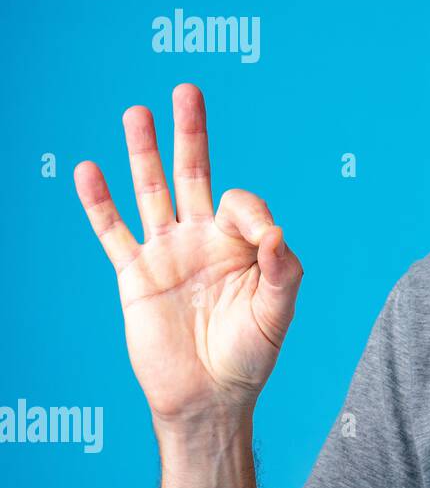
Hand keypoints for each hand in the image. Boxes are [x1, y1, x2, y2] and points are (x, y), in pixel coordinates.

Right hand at [74, 84, 303, 427]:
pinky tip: (88, 170)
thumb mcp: (279, 311)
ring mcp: (167, 253)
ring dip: (144, 152)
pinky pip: (113, 232)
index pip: (242, 201)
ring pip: (152, 191)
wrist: (208, 397)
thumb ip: (283, 269)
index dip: (251, 213)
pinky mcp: (135, 275)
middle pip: (195, 172)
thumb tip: (274, 233)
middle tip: (187, 90)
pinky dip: (99, 202)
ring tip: (137, 111)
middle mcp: (203, 239)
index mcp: (242, 244)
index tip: (261, 241)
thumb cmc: (250, 355)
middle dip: (192, 134)